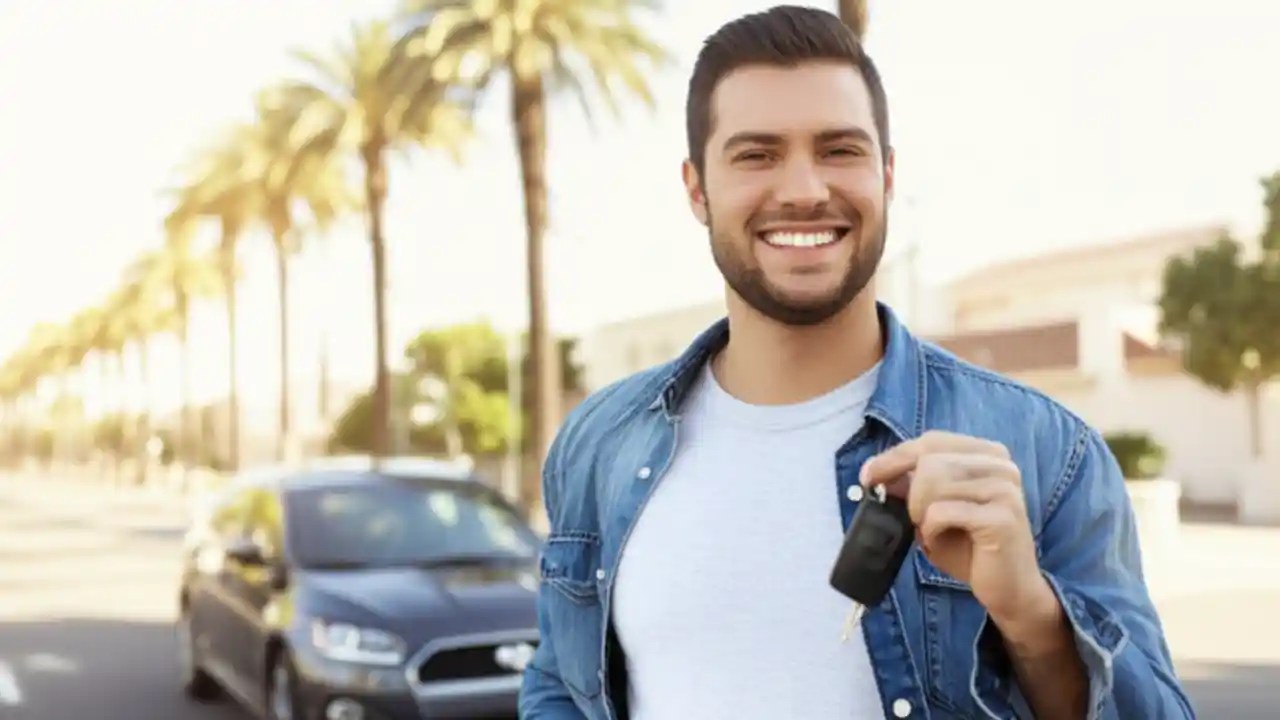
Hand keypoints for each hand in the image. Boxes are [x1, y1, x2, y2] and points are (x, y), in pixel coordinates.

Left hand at [860, 431, 1057, 639]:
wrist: (1009, 589)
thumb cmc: (971, 548)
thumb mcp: (935, 510)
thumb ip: (912, 486)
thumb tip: (877, 471)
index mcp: (988, 454)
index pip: (931, 442)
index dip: (894, 456)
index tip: (868, 475)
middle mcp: (1001, 465)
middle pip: (929, 459)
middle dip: (909, 492)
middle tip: (913, 519)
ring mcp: (1004, 489)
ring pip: (933, 481)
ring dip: (919, 512)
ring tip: (931, 532)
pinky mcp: (1001, 518)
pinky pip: (941, 512)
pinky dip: (930, 529)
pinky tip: (940, 541)